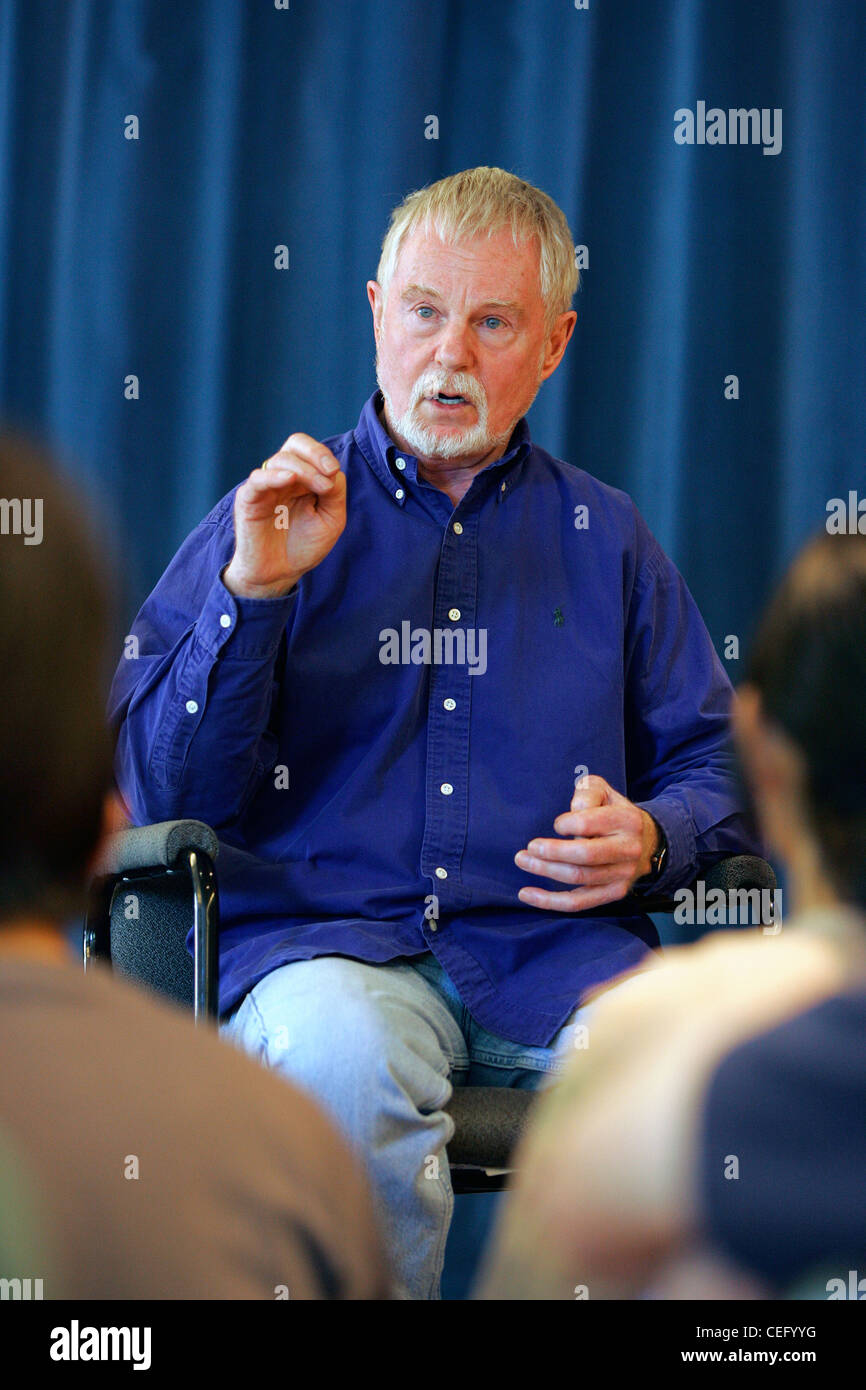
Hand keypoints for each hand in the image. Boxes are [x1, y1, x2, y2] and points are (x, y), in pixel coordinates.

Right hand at [223, 433, 346, 598]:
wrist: (280, 574)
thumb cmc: (304, 547)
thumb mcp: (332, 519)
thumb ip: (335, 492)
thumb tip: (332, 470)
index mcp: (302, 479)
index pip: (310, 451)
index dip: (323, 454)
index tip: (333, 472)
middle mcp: (283, 477)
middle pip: (294, 445)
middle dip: (315, 453)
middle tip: (329, 471)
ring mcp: (265, 486)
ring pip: (280, 460)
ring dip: (304, 469)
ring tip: (319, 489)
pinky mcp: (249, 499)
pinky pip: (258, 479)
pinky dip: (274, 475)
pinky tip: (289, 480)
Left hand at [514, 774, 659, 911]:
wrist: (646, 840)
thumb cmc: (612, 811)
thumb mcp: (603, 791)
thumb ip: (587, 792)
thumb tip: (573, 811)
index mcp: (627, 820)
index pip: (587, 823)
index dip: (565, 824)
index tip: (558, 825)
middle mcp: (629, 849)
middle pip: (585, 854)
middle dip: (552, 852)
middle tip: (529, 847)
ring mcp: (624, 874)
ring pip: (579, 878)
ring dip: (545, 870)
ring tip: (522, 860)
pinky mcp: (614, 893)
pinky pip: (579, 902)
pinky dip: (550, 901)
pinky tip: (526, 894)